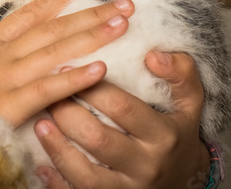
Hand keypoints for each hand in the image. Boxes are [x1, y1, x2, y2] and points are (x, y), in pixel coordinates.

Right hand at [0, 0, 133, 154]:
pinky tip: (101, 69)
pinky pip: (45, 89)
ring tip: (122, 21)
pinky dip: (74, 77)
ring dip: (92, 34)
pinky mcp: (3, 105)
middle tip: (126, 0)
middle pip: (53, 28)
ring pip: (56, 50)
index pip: (30, 15)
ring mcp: (4, 78)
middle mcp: (0, 56)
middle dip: (90, 13)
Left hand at [35, 51, 210, 188]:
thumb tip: (153, 55)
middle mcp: (146, 165)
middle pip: (99, 140)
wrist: (185, 176)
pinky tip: (40, 163)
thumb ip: (180, 72)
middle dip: (68, 115)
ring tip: (40, 124)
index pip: (122, 108)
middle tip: (48, 94)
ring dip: (58, 149)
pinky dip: (57, 182)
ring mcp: (128, 188)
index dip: (92, 87)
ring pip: (86, 175)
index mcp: (163, 135)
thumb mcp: (190, 100)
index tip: (68, 68)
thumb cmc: (178, 129)